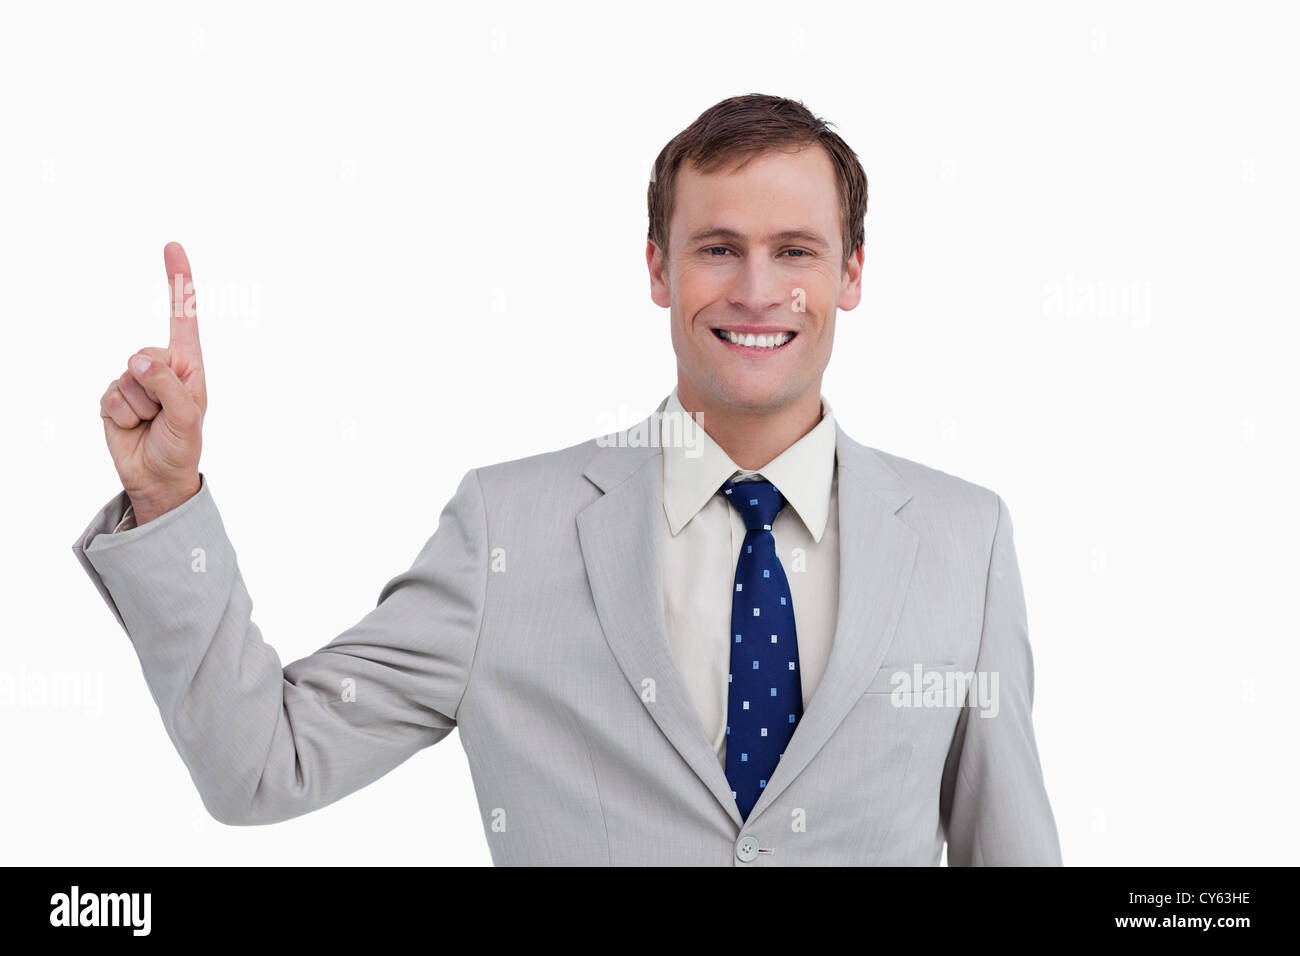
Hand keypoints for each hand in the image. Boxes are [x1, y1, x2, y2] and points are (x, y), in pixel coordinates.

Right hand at [100, 242, 206, 524]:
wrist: (157, 477)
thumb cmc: (182, 445)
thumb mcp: (187, 416)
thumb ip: (167, 384)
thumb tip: (137, 358)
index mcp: (187, 365)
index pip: (182, 317)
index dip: (178, 281)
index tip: (173, 246)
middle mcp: (161, 367)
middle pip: (144, 355)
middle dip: (153, 389)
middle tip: (164, 415)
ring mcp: (135, 381)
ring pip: (126, 379)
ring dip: (138, 406)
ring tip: (151, 423)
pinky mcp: (113, 396)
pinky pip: (110, 397)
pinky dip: (121, 416)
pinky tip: (132, 426)